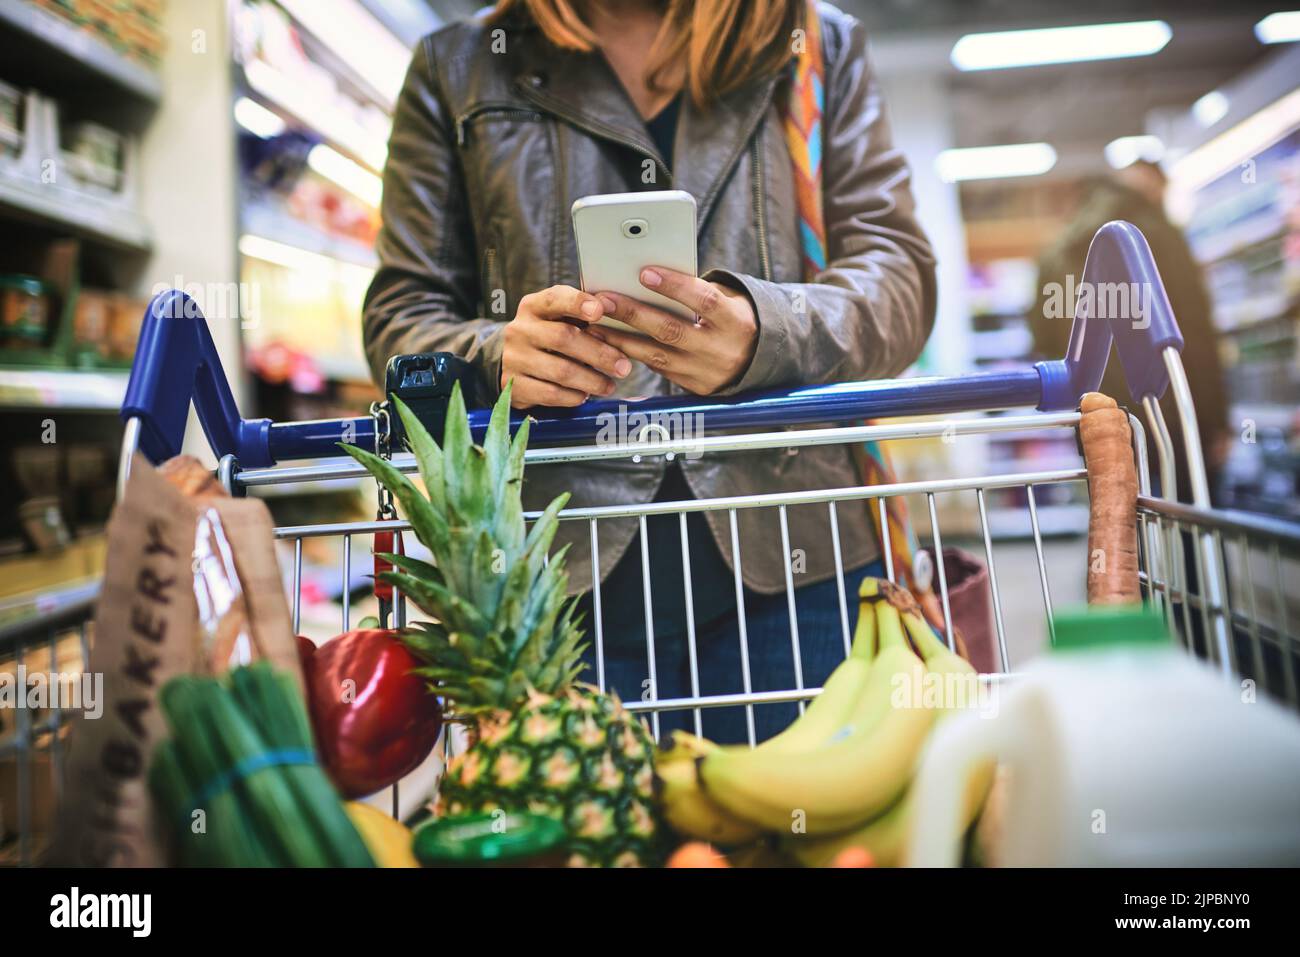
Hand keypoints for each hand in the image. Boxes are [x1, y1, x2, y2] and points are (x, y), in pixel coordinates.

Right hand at [500, 284, 632, 407]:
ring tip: (609, 386)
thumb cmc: (548, 338)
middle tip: (624, 366)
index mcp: (533, 306)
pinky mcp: (514, 386)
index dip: (577, 303)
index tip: (601, 310)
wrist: (510, 365)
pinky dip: (573, 396)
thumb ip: (580, 315)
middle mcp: (520, 329)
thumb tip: (614, 310)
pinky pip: (550, 393)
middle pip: (563, 338)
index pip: (554, 298)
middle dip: (599, 353)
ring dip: (591, 380)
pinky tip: (585, 396)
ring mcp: (514, 358)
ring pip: (560, 370)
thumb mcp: (557, 319)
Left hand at [593, 267, 757, 394]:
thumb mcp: (729, 300)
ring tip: (596, 324)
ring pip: (658, 356)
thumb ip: (697, 291)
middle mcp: (722, 350)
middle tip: (604, 299)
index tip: (644, 272)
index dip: (674, 287)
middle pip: (671, 331)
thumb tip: (648, 277)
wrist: (759, 360)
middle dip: (633, 314)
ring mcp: (707, 373)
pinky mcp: (695, 388)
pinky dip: (634, 356)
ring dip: (622, 339)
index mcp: (736, 322)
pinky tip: (612, 343)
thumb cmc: (734, 318)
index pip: (704, 301)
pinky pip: (659, 371)